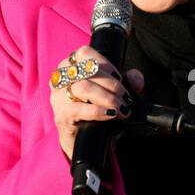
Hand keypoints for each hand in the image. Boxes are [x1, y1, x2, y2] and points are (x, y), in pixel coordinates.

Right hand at [50, 45, 144, 161]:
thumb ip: (128, 82)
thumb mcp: (114, 92)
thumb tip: (136, 79)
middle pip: (86, 71)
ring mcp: (58, 98)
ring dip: (107, 97)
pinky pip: (78, 109)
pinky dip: (98, 111)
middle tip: (126, 98)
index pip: (84, 53)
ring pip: (83, 87)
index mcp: (70, 67)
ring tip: (121, 108)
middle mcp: (60, 79)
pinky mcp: (61, 116)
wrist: (84, 141)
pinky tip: (110, 114)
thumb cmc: (97, 111)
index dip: (104, 62)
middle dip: (112, 84)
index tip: (119, 76)